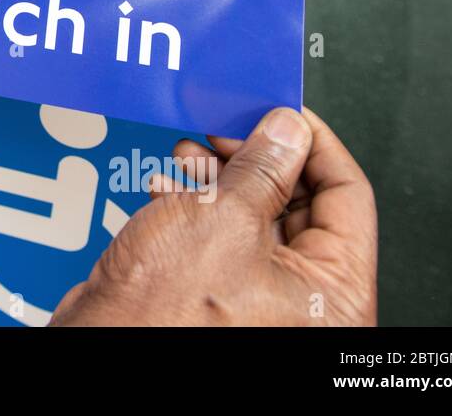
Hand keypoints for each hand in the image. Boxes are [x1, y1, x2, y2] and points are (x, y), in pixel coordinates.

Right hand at [50, 107, 377, 325]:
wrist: (103, 338)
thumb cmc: (166, 314)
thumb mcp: (225, 216)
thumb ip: (265, 165)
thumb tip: (287, 130)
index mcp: (333, 293)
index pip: (347, 193)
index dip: (312, 143)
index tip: (283, 113)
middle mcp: (306, 301)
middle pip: (300, 202)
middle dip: (256, 158)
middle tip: (228, 129)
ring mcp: (263, 300)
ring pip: (255, 215)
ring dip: (221, 177)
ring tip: (192, 157)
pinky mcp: (221, 295)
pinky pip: (224, 236)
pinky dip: (199, 205)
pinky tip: (172, 189)